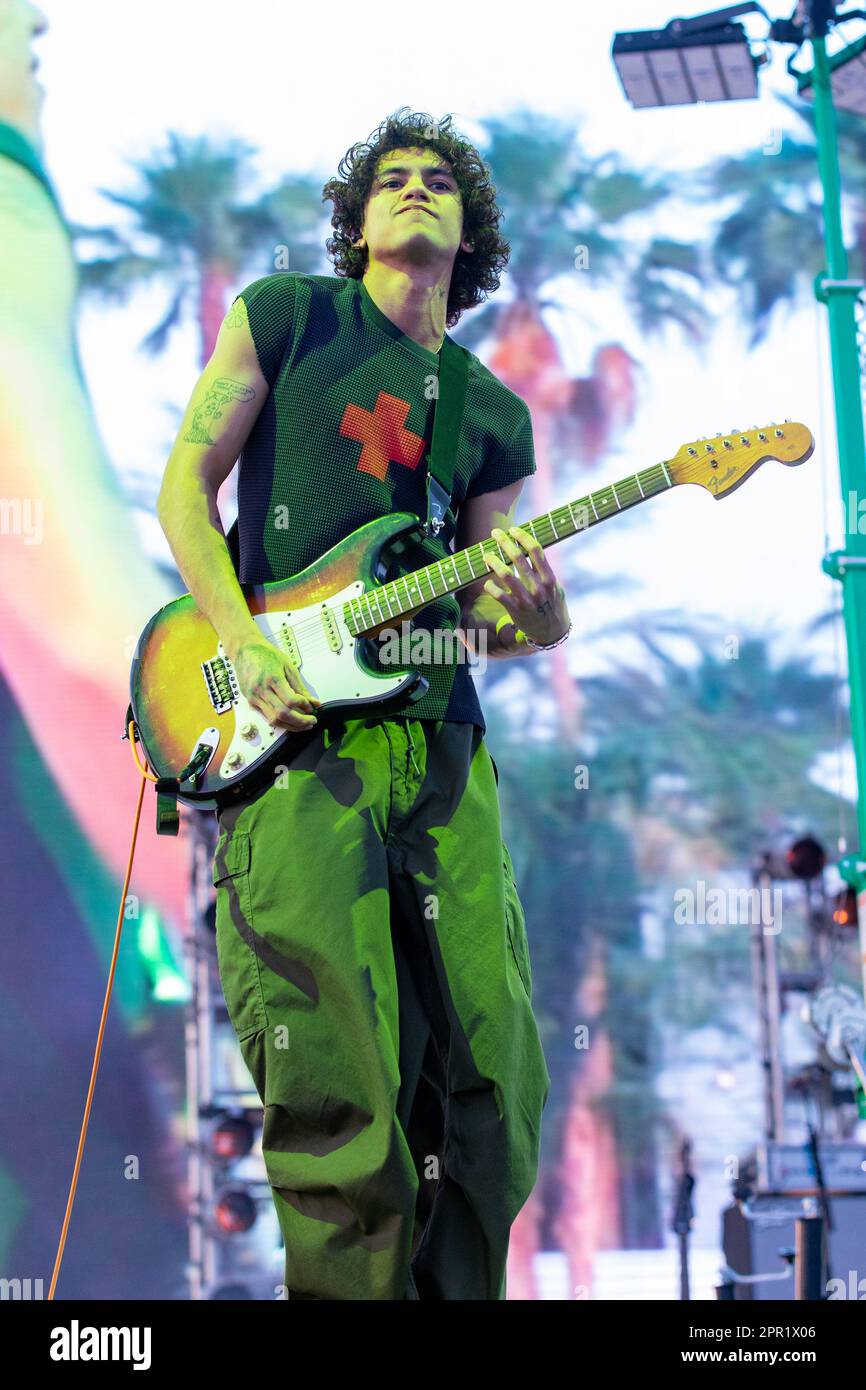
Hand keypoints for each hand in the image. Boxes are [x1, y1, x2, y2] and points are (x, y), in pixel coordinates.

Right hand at [231, 638, 321, 730]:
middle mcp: (261, 689)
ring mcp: (254, 697)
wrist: (246, 651)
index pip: (290, 700)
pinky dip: (280, 722)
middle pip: (283, 713)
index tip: (311, 707)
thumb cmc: (266, 655)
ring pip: (274, 720)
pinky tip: (290, 721)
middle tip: (311, 721)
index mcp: (272, 678)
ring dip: (291, 725)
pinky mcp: (251, 702)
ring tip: (303, 724)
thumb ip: (300, 687)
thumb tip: (312, 702)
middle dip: (300, 721)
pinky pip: (267, 717)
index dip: (303, 707)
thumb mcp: (288, 666)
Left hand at [483, 526, 569, 646]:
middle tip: (495, 533)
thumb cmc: (552, 605)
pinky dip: (490, 586)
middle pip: (518, 558)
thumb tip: (531, 551)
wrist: (551, 633)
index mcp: (549, 578)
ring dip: (494, 562)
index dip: (523, 537)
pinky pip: (498, 595)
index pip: (536, 551)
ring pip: (506, 575)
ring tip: (487, 555)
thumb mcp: (555, 587)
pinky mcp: (515, 610)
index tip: (513, 529)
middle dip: (504, 542)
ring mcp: (526, 599)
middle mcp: (538, 587)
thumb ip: (544, 572)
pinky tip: (488, 583)